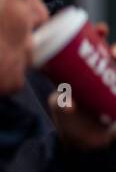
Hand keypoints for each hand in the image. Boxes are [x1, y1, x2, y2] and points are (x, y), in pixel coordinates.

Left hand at [50, 21, 115, 150]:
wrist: (81, 143)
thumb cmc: (68, 120)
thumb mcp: (61, 107)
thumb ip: (63, 104)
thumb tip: (69, 102)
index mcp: (84, 73)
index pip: (93, 50)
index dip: (97, 37)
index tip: (99, 28)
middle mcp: (102, 77)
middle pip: (111, 56)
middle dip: (113, 47)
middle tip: (111, 46)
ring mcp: (113, 87)